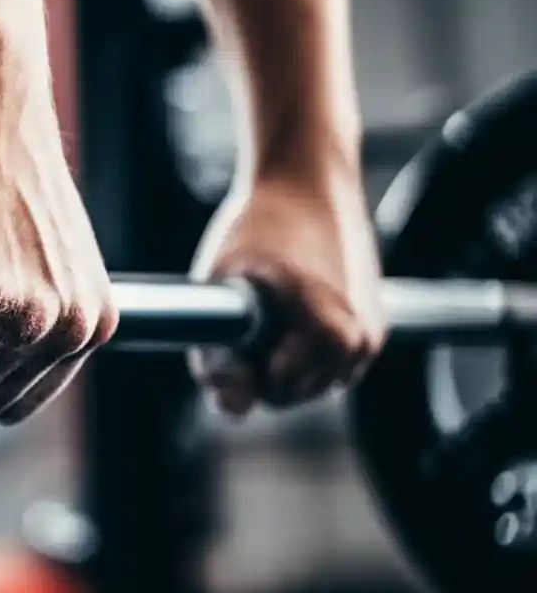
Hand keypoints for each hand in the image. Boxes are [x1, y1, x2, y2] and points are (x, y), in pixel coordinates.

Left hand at [189, 169, 386, 415]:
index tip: (233, 320)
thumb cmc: (257, 226)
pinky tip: (290, 309)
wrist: (307, 180)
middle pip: (295, 393)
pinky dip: (303, 350)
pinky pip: (330, 365)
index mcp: (329, 329)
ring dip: (283, 361)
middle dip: (262, 367)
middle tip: (247, 311)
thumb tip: (233, 412)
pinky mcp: (378, 325)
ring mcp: (374, 333)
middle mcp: (362, 337)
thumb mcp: (217, 285)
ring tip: (269, 307)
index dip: (239, 364)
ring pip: (313, 384)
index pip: (273, 390)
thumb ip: (214, 356)